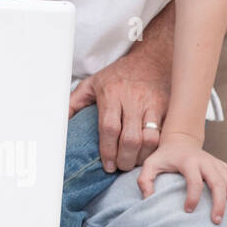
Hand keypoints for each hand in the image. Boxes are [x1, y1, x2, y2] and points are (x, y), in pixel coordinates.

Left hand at [69, 50, 170, 172]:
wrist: (151, 59)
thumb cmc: (117, 75)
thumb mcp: (92, 83)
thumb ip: (74, 102)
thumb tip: (60, 121)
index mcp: (111, 94)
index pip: (109, 128)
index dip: (107, 150)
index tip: (107, 164)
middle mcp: (132, 99)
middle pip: (130, 138)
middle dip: (125, 158)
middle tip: (120, 166)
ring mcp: (152, 104)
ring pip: (150, 139)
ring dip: (142, 157)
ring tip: (133, 162)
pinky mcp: (166, 108)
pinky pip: (163, 134)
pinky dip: (156, 148)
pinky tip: (148, 154)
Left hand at [137, 133, 226, 226]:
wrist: (180, 141)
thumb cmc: (165, 156)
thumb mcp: (150, 164)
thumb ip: (145, 180)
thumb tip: (148, 199)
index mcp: (189, 161)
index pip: (194, 181)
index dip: (192, 197)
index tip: (188, 211)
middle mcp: (206, 162)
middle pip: (218, 183)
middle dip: (219, 203)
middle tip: (217, 221)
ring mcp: (218, 164)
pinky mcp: (224, 168)